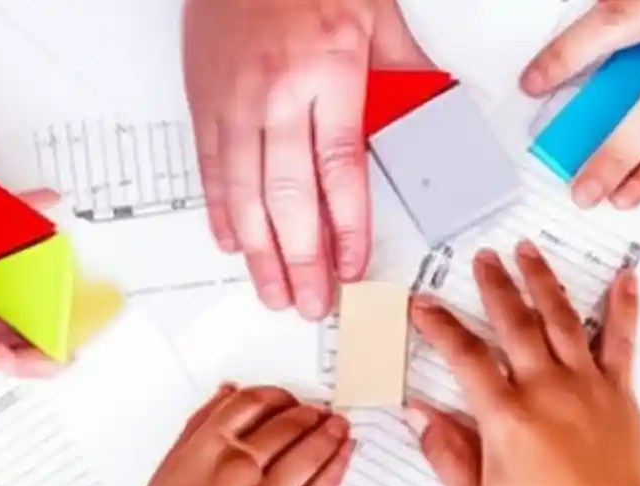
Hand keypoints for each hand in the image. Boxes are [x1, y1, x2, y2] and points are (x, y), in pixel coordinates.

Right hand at [107, 384, 352, 485]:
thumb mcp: (173, 460)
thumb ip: (203, 422)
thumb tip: (231, 391)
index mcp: (207, 445)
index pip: (254, 403)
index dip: (280, 395)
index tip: (290, 399)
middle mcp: (235, 467)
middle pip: (288, 425)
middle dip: (311, 414)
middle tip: (322, 412)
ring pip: (308, 454)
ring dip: (331, 435)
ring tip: (340, 428)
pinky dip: (335, 471)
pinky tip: (343, 457)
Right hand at [183, 0, 431, 319]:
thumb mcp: (379, 16)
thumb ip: (407, 75)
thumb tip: (435, 119)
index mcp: (329, 71)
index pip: (339, 169)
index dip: (343, 228)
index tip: (349, 268)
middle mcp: (278, 90)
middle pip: (288, 195)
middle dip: (299, 259)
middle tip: (309, 303)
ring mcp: (234, 97)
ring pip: (243, 191)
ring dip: (259, 251)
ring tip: (273, 291)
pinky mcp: (204, 96)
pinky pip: (210, 166)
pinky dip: (221, 210)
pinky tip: (234, 243)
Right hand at [405, 241, 639, 485]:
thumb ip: (448, 456)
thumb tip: (420, 416)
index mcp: (505, 419)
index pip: (464, 356)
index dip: (440, 326)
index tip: (424, 306)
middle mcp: (545, 391)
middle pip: (514, 322)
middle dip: (494, 286)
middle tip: (483, 259)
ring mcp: (586, 388)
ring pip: (560, 319)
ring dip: (542, 281)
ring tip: (528, 252)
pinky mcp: (620, 396)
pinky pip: (621, 341)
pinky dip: (623, 306)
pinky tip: (625, 279)